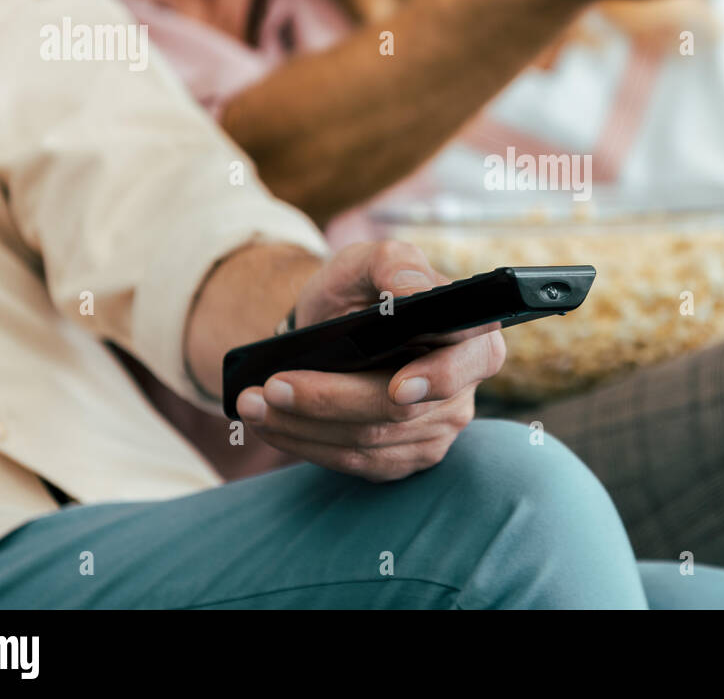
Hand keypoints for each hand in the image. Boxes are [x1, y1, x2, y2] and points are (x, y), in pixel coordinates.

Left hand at [235, 241, 505, 481]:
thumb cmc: (359, 289)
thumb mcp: (370, 261)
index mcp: (472, 336)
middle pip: (400, 410)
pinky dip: (305, 444)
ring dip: (303, 425)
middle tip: (270, 387)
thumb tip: (412, 291)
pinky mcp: (403, 458)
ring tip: (251, 404)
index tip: (396, 387)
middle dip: (330, 400)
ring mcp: (436, 431)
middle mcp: (463, 391)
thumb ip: (394, 263)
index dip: (437, 378)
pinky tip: (270, 424)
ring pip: (369, 441)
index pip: (469, 360)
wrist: (332, 328)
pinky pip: (356, 463)